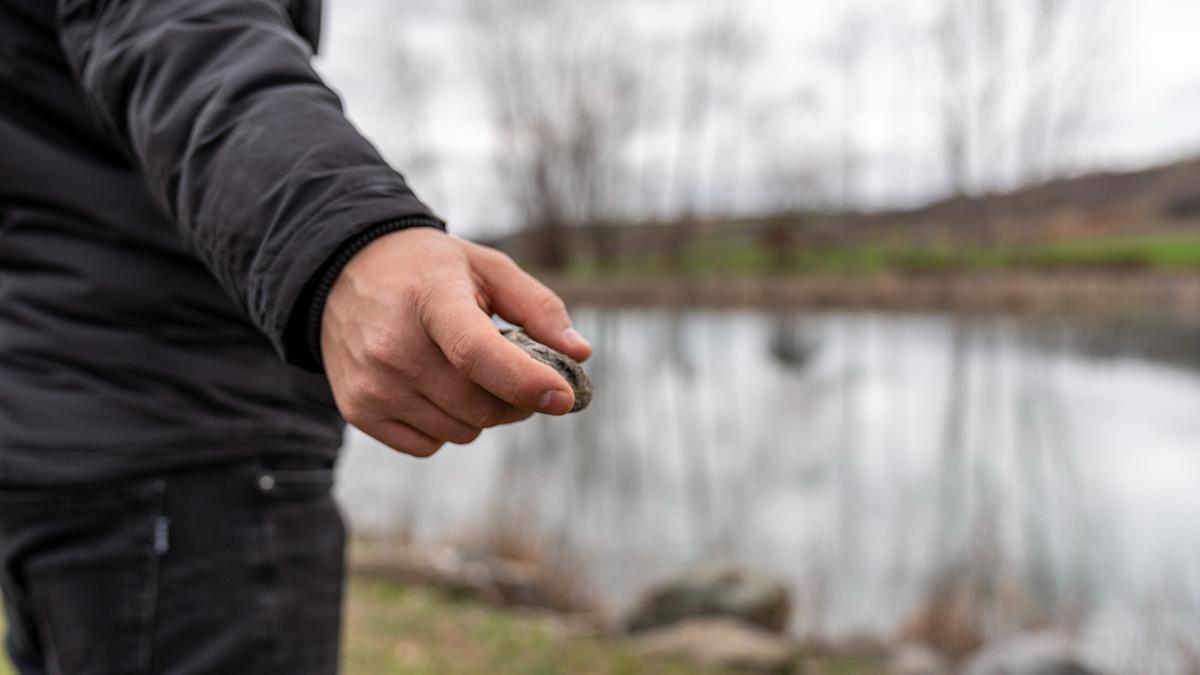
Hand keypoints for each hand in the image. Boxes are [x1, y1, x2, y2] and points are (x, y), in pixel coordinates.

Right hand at [320, 228, 591, 456]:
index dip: (525, 381)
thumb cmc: (430, 271)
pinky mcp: (358, 410)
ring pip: (460, 431)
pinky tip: (435, 388)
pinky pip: (428, 446)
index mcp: (429, 299)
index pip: (478, 354)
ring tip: (466, 372)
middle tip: (519, 374)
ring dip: (481, 413)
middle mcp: (392, 346)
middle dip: (515, 399)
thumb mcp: (487, 268)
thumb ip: (538, 307)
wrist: (344, 271)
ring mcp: (372, 382)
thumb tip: (579, 354)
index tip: (563, 397)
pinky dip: (446, 427)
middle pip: (479, 405)